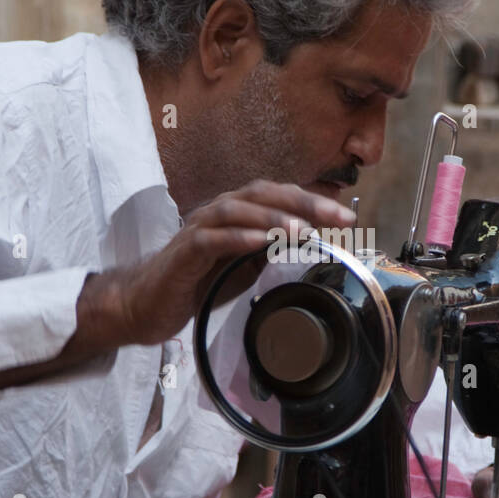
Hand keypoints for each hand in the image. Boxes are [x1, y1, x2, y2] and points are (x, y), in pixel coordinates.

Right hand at [116, 180, 355, 345]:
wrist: (151, 303)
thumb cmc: (200, 281)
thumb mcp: (247, 265)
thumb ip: (273, 248)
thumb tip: (312, 239)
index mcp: (238, 212)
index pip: (280, 196)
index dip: (314, 203)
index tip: (347, 218)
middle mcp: (219, 212)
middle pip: (263, 194)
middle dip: (302, 204)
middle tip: (336, 218)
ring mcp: (199, 229)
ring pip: (237, 211)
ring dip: (272, 218)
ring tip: (301, 230)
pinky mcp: (184, 253)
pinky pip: (211, 239)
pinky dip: (237, 238)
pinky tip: (260, 243)